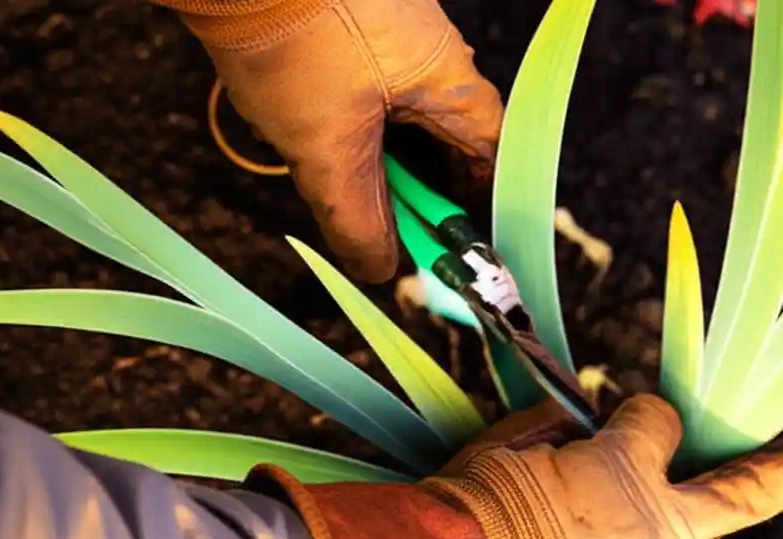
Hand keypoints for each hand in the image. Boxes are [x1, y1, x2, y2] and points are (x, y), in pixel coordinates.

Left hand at [167, 0, 502, 281]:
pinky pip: (366, 91)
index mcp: (453, 84)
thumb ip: (359, 222)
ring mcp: (397, 36)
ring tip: (326, 166)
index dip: (469, 208)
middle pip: (442, 145)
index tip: (443, 243)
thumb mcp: (328, 153)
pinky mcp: (356, 25)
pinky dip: (343, 122)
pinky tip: (303, 128)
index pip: (489, 161)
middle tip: (374, 218)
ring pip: (398, 121)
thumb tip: (379, 269)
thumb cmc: (294, 43)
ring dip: (369, 158)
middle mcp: (437, 56)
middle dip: (407, 188)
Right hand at [434, 395, 782, 538]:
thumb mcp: (509, 450)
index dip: (642, 415)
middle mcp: (659, 523)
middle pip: (745, 490)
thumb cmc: (470, 511)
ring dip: (696, 538)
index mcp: (626, 465)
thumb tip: (574, 424)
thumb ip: (557, 432)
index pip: (659, 419)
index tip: (627, 415)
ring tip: (700, 533)